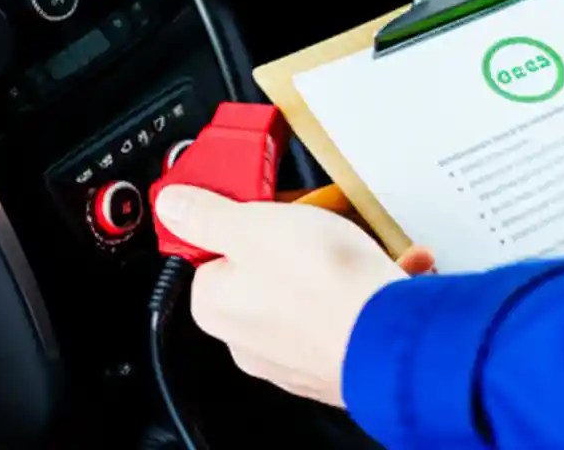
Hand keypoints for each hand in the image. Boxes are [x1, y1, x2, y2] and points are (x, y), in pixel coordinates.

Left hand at [156, 186, 428, 406]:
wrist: (390, 336)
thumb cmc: (320, 284)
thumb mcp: (250, 224)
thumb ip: (206, 215)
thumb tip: (173, 206)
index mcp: (216, 306)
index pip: (212, 255)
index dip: (238, 222)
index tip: (261, 204)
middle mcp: (250, 340)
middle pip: (264, 272)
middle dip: (293, 242)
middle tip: (313, 218)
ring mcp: (297, 354)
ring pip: (311, 292)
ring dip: (337, 264)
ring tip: (358, 242)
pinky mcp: (341, 359)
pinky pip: (349, 312)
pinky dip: (369, 288)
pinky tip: (390, 268)